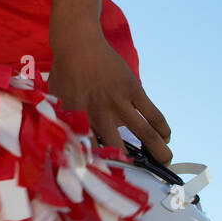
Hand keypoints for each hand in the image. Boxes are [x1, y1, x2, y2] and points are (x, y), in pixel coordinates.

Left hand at [48, 26, 171, 161]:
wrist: (77, 43)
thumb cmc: (63, 72)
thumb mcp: (55, 98)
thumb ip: (62, 119)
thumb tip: (63, 141)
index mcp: (78, 117)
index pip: (88, 148)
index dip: (97, 164)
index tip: (105, 177)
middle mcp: (99, 112)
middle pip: (118, 146)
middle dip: (130, 164)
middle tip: (139, 174)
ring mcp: (119, 100)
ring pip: (144, 132)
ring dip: (158, 150)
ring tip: (165, 161)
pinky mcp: (133, 89)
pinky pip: (153, 113)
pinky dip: (163, 127)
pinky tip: (166, 136)